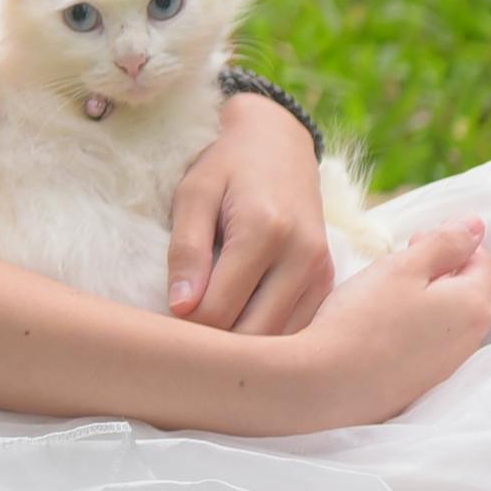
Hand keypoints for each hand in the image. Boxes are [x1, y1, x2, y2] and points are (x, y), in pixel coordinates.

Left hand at [168, 91, 331, 333]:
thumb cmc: (226, 166)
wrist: (278, 143)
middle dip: (215, 346)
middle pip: (253, 335)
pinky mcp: (328, 282)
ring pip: (279, 342)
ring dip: (243, 347)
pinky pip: (298, 331)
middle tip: (183, 337)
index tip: (163, 322)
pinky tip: (241, 323)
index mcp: (264, 230)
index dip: (185, 326)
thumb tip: (180, 309)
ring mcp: (321, 272)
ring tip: (210, 331)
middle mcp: (302, 256)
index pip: (218, 310)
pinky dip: (268, 338)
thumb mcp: (193, 193)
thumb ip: (186, 249)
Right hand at [280, 218, 490, 428]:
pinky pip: (430, 340)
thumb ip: (445, 243)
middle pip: (465, 288)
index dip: (448, 243)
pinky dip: (412, 324)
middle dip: (436, 270)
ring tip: (382, 294)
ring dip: (422, 296)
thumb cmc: (365, 316)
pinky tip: (380, 323)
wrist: (330, 380)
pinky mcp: (426, 380)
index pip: (481, 260)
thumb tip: (477, 225)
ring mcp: (450, 364)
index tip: (411, 243)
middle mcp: (472, 339)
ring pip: (446, 314)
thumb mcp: (403, 266)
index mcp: (474, 305)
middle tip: (393, 265)